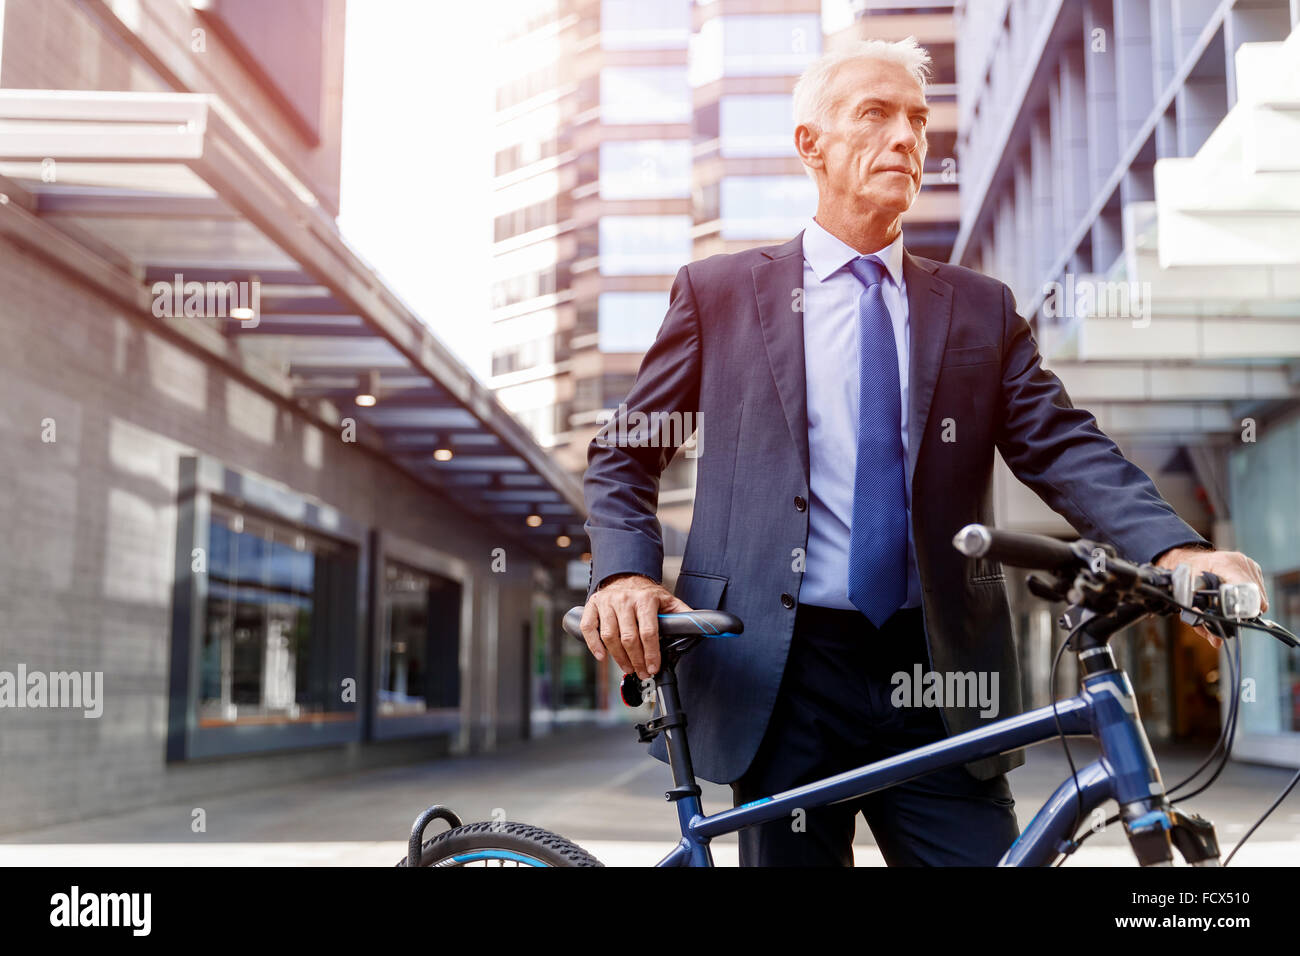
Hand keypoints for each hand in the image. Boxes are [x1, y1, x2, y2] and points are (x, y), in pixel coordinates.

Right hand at [580, 573, 692, 678]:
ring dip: (618, 657)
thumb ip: (683, 615)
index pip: (648, 632)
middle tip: (642, 673)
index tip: (653, 668)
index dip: (651, 654)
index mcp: (645, 599)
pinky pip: (589, 627)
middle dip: (636, 660)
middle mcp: (625, 599)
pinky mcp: (593, 605)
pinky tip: (602, 657)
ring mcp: (607, 602)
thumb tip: (702, 628)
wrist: (625, 576)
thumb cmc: (647, 594)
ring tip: (627, 668)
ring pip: (610, 636)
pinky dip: (593, 644)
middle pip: (629, 638)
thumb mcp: (668, 600)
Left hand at [1154, 546, 1268, 647]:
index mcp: (1223, 564)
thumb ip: (1201, 622)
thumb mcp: (1187, 598)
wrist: (1185, 559)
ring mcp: (1248, 564)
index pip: (1247, 588)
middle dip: (1245, 610)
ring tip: (1230, 604)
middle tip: (1230, 615)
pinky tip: (1234, 596)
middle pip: (1256, 596)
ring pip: (1260, 595)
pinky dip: (1249, 597)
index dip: (1244, 607)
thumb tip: (1216, 642)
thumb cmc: (1185, 577)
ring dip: (1248, 604)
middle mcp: (1239, 562)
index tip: (1235, 618)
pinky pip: (1259, 589)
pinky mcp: (1252, 567)